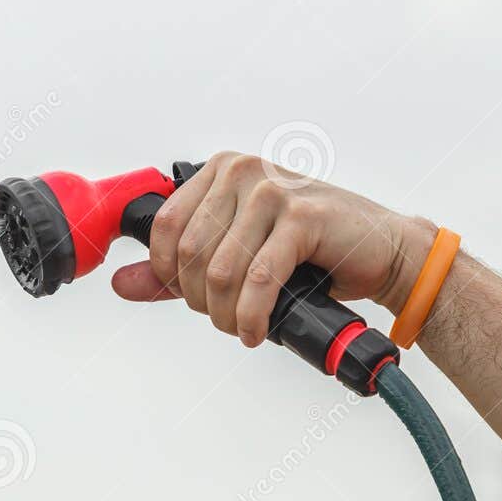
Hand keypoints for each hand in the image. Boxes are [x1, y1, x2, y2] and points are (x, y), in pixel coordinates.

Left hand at [110, 152, 432, 345]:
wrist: (382, 250)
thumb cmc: (309, 252)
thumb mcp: (235, 255)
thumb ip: (175, 269)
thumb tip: (120, 283)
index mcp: (219, 170)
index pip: (165, 227)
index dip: (168, 275)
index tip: (190, 298)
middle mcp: (242, 170)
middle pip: (189, 253)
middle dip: (200, 300)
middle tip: (224, 318)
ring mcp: (272, 189)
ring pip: (219, 270)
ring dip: (225, 314)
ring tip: (241, 327)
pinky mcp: (301, 216)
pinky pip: (257, 279)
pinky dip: (250, 316)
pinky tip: (257, 330)